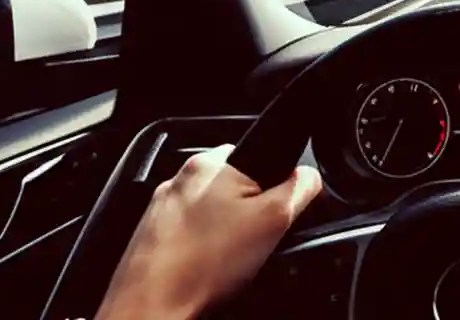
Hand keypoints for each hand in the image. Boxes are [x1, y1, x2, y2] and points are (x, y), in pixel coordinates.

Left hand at [96, 144, 322, 319]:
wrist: (151, 307)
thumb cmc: (204, 265)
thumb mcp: (274, 221)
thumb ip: (299, 189)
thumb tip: (309, 176)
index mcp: (211, 163)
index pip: (259, 155)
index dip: (275, 187)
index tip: (272, 214)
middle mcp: (181, 178)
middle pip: (234, 188)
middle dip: (247, 212)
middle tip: (251, 242)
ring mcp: (161, 207)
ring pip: (210, 214)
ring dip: (221, 232)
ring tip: (224, 262)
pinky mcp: (151, 234)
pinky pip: (188, 235)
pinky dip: (199, 249)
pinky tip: (204, 270)